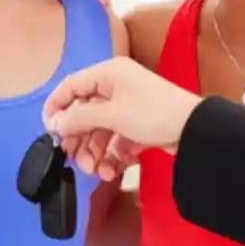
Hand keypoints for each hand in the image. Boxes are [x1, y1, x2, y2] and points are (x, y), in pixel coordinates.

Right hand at [44, 57, 200, 176]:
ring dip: (95, 152)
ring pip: (99, 130)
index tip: (49, 131)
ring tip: (99, 172)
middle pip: (84, 113)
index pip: (71, 86)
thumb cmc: (154, 114)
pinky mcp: (138, 124)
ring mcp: (128, 106)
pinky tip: (114, 169)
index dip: (56, 108)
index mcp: (108, 73)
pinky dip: (112, 155)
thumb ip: (79, 118)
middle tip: (77, 161)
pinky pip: (116, 138)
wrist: (195, 130)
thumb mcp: (112, 115)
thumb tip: (55, 123)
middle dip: (79, 140)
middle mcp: (116, 86)